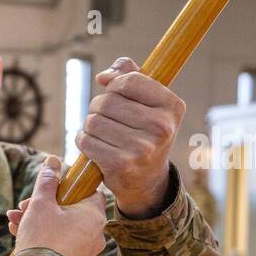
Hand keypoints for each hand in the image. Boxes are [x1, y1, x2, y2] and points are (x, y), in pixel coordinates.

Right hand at [9, 156, 105, 255]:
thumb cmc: (42, 239)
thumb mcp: (41, 204)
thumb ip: (48, 181)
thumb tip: (53, 160)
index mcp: (94, 214)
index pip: (87, 190)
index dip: (66, 186)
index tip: (49, 188)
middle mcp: (95, 232)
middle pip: (71, 208)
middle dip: (43, 204)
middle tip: (23, 206)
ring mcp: (86, 249)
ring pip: (62, 225)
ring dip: (38, 219)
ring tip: (15, 219)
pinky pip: (60, 241)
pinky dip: (43, 235)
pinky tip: (19, 231)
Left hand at [75, 56, 183, 218]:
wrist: (147, 179)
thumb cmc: (144, 133)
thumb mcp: (148, 103)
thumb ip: (130, 76)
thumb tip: (103, 76)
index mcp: (172, 106)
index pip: (130, 80)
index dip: (114, 85)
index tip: (115, 93)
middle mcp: (161, 127)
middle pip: (107, 101)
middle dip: (98, 106)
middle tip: (106, 118)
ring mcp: (142, 148)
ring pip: (93, 120)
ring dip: (90, 125)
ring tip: (102, 133)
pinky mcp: (121, 165)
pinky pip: (86, 141)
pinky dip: (83, 140)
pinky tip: (94, 145)